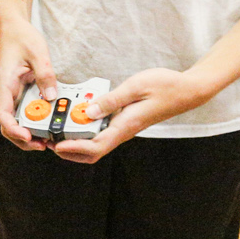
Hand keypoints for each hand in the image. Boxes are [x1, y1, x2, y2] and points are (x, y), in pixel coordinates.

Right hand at [0, 19, 56, 149]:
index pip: (2, 113)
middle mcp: (7, 92)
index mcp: (5, 83)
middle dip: (23, 139)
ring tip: (47, 141)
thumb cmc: (22, 37)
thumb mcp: (38, 52)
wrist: (14, 28)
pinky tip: (48, 125)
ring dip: (28, 133)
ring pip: (16, 121)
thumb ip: (45, 74)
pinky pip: (25, 112)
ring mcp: (13, 94)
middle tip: (43, 145)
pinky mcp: (21, 93)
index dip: (13, 128)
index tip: (27, 136)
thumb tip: (52, 98)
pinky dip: (34, 122)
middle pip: (8, 124)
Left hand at [51, 67, 210, 163]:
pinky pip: (103, 130)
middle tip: (52, 139)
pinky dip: (88, 126)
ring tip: (61, 125)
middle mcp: (123, 131)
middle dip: (70, 150)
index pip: (95, 147)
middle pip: (93, 152)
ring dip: (78, 138)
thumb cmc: (166, 86)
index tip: (56, 145)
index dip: (73, 149)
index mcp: (125, 126)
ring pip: (97, 143)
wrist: (187, 90)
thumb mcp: (135, 87)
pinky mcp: (125, 121)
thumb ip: (111, 100)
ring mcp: (125, 127)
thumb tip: (88, 112)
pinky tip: (80, 113)